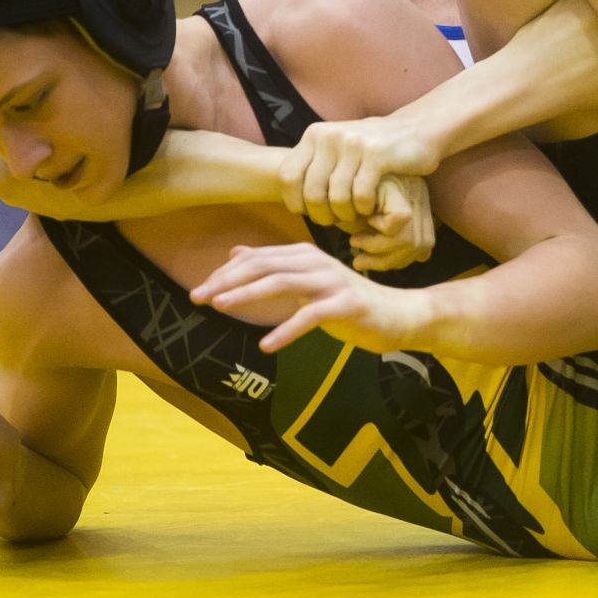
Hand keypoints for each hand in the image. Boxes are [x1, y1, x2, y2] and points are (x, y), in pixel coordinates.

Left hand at [190, 243, 430, 352]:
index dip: (227, 272)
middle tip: (198, 296)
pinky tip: (267, 345)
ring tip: (220, 307)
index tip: (201, 289)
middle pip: (265, 266)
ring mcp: (334, 282)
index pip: (258, 258)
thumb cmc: (350, 302)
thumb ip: (275, 266)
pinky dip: (286, 330)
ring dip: (248, 294)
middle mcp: (318, 263)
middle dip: (228, 280)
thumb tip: (236, 252)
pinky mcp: (347, 305)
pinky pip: (311, 316)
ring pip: (283, 283)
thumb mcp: (309, 281)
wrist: (399, 315)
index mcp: (306, 256)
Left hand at [281, 116, 439, 229]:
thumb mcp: (338, 147)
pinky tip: (370, 208)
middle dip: (322, 215)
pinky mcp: (376, 154)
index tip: (310, 212)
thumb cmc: (375, 148)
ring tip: (353, 217)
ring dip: (345, 215)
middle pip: (311, 191)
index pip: (287, 176)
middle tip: (334, 222)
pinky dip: (364, 208)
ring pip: (336, 197)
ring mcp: (353, 144)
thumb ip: (315, 163)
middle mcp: (329, 136)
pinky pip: (360, 194)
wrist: (418, 129)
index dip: (295, 202)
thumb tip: (287, 191)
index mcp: (315, 135)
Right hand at [346, 175, 437, 272]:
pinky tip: (361, 219)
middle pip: (420, 244)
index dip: (399, 261)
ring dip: (376, 247)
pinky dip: (380, 228)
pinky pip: (399, 219)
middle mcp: (417, 192)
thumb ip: (390, 242)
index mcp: (416, 202)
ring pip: (408, 238)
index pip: (424, 244)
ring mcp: (407, 186)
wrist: (324, 173)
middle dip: (387, 262)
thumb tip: (422, 257)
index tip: (372, 262)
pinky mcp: (393, 183)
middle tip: (360, 260)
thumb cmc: (346, 202)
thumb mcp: (367, 226)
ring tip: (354, 241)